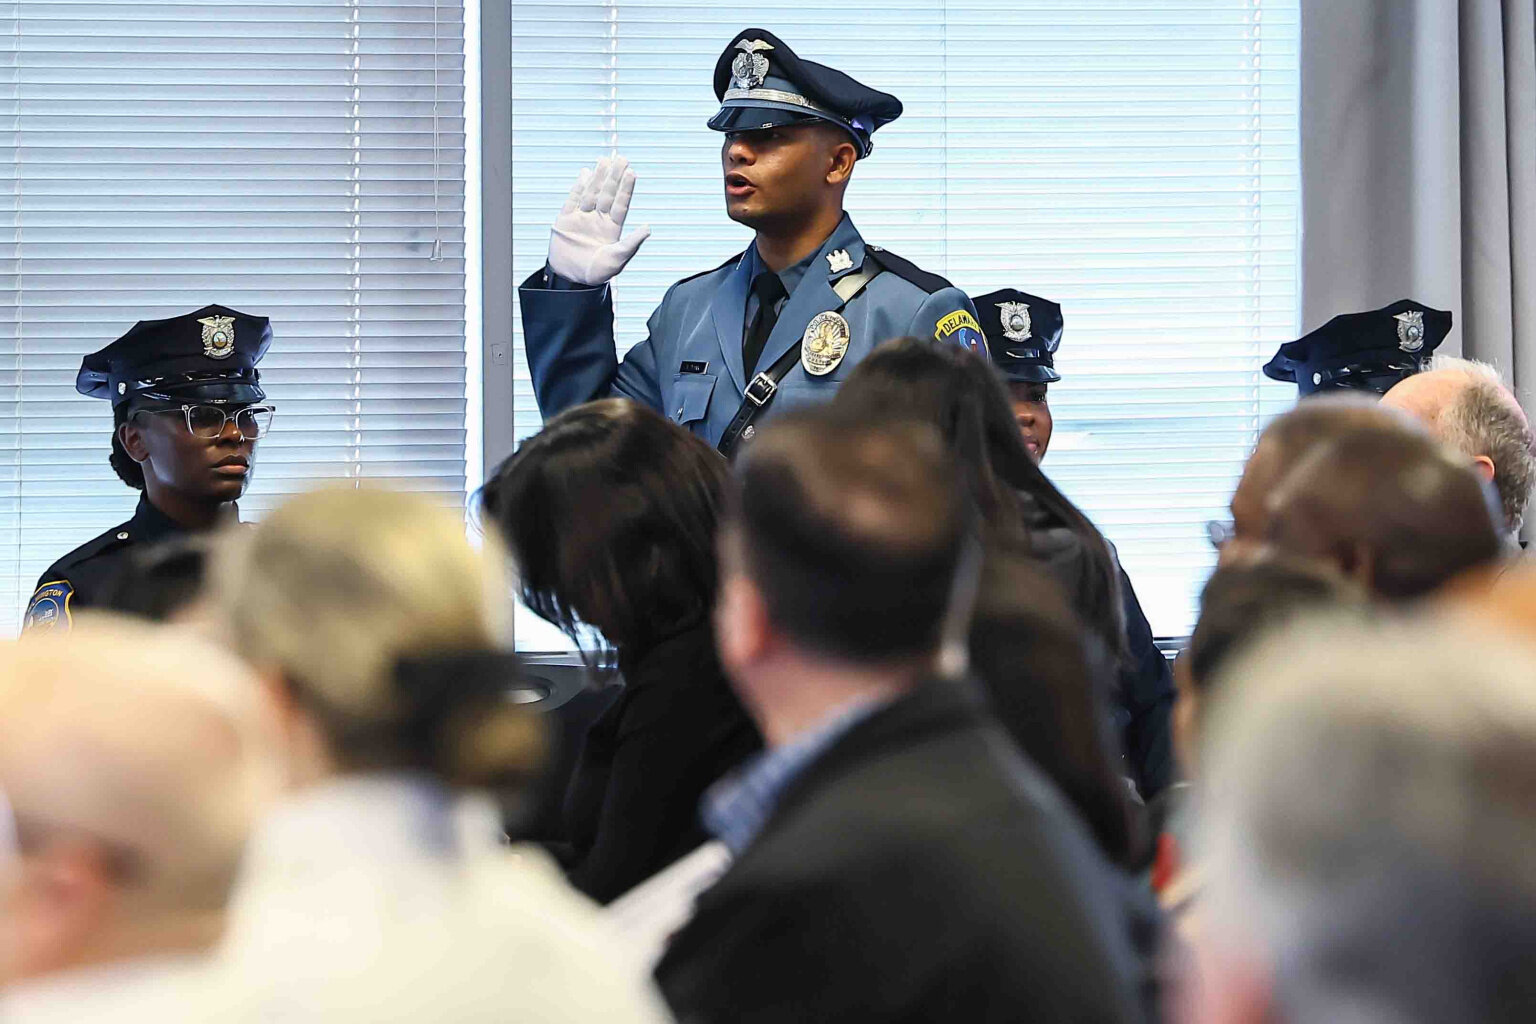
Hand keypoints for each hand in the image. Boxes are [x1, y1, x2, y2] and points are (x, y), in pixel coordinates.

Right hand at [547, 156, 652, 285]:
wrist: (571, 280)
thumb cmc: (597, 273)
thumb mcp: (618, 259)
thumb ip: (631, 243)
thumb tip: (648, 228)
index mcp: (612, 228)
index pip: (621, 204)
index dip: (626, 188)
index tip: (631, 172)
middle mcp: (598, 220)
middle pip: (607, 194)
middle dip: (614, 177)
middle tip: (621, 158)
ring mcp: (581, 218)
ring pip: (591, 193)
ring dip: (598, 177)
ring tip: (605, 160)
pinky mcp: (566, 220)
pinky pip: (573, 200)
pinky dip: (578, 187)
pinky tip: (585, 173)